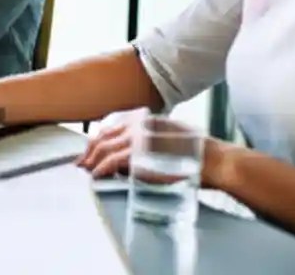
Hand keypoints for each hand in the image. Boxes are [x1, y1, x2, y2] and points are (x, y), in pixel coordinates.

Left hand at [78, 112, 233, 185]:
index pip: (112, 126)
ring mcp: (139, 137)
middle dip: (89, 150)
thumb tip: (125, 158)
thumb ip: (145, 143)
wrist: (213, 160)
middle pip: (104, 135)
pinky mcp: (141, 152)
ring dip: (92, 160)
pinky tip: (97, 175)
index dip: (97, 139)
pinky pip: (112, 160)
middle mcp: (140, 124)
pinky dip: (101, 169)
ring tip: (87, 170)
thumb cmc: (195, 154)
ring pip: (105, 147)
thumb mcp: (166, 140)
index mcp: (146, 118)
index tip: (89, 150)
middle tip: (82, 163)